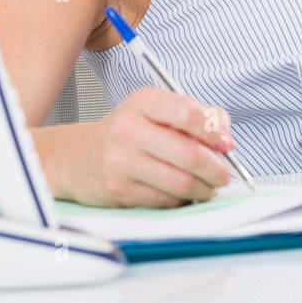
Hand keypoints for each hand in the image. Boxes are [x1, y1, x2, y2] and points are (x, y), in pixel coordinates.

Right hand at [56, 86, 235, 206]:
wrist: (75, 158)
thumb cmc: (127, 133)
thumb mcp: (157, 111)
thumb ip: (199, 116)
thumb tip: (227, 140)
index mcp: (144, 102)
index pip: (190, 113)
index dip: (215, 132)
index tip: (227, 145)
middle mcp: (129, 128)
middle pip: (190, 153)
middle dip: (216, 169)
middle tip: (224, 175)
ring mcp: (121, 160)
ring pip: (181, 182)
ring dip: (204, 189)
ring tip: (208, 187)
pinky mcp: (117, 189)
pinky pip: (165, 200)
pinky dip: (182, 200)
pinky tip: (183, 195)